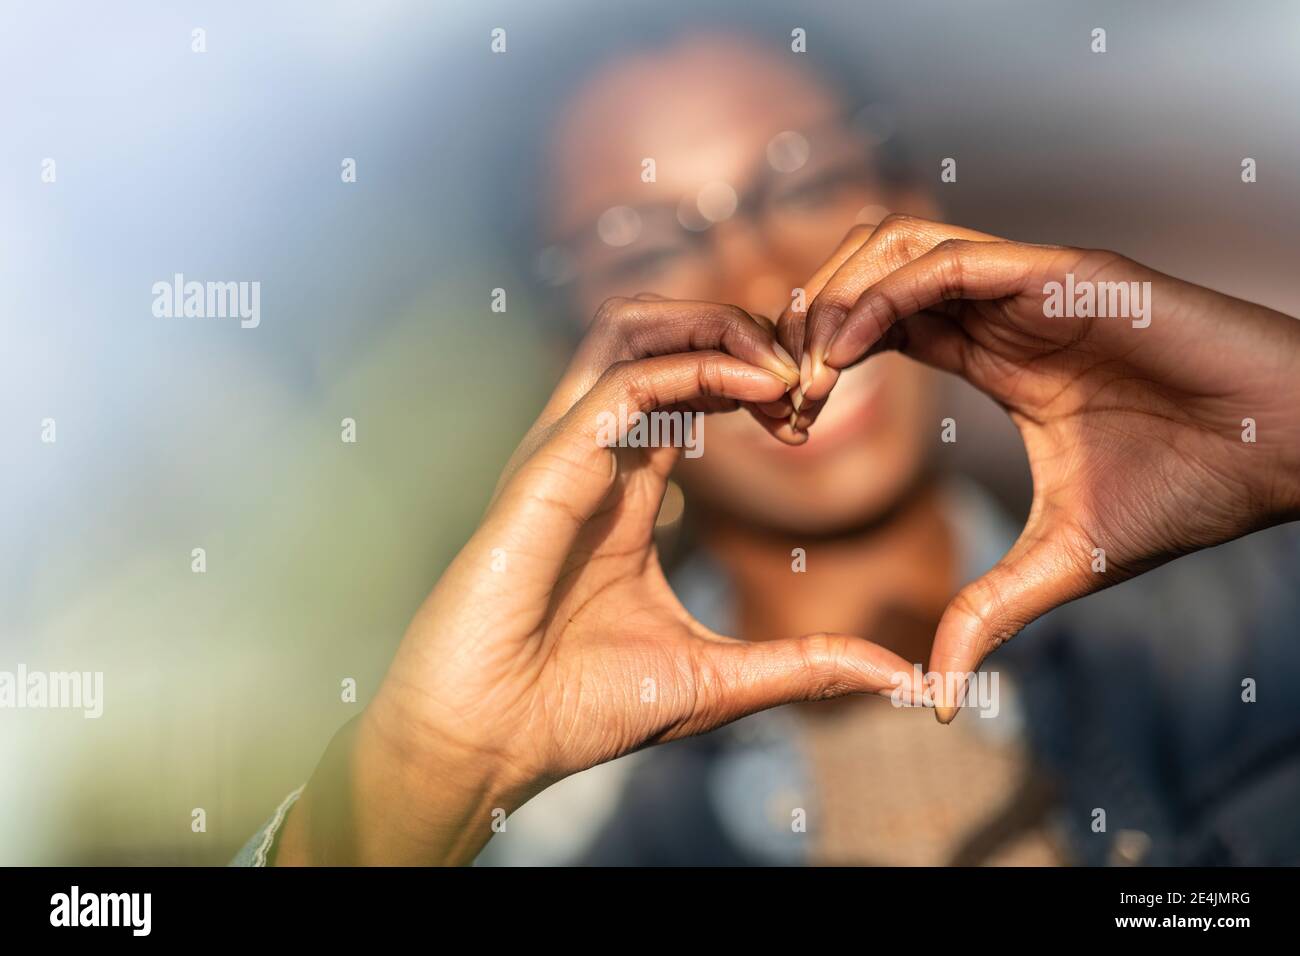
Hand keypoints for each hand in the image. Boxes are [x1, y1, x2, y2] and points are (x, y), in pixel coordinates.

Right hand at [277, 296, 917, 864]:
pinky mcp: (546, 465)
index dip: (756, 380)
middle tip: (811, 378)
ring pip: (632, 328)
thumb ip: (808, 665)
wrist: (488, 744)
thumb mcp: (720, 678)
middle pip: (660, 335)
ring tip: (786, 369)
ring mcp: (565, 452)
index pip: (687, 386)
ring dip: (719, 329)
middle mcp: (593, 455)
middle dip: (743, 335)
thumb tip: (905, 683)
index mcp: (624, 489)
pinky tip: (761, 392)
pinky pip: (624, 378)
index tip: (813, 414)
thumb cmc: (580, 711)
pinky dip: (699, 366)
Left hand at [777, 215, 1299, 720]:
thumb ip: (987, 610)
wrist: (1290, 454)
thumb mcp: (1061, 560)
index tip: (790, 423)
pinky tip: (846, 351)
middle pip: (870, 274)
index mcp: (997, 356)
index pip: (880, 328)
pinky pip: (948, 261)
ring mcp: (1030, 284)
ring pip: (896, 247)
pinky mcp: (1066, 274)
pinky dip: (883, 295)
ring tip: (808, 374)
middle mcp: (1003, 310)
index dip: (822, 363)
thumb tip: (938, 697)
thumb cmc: (1191, 491)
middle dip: (809, 323)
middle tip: (781, 397)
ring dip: (835, 300)